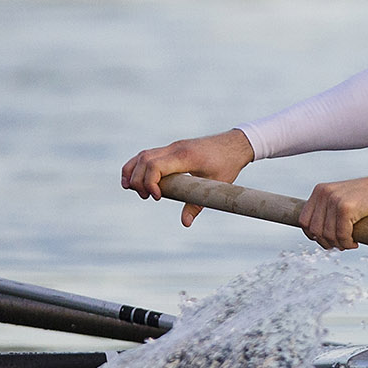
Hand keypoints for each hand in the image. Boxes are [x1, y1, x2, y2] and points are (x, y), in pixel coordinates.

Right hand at [121, 130, 255, 225]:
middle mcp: (175, 148)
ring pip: (142, 155)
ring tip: (131, 190)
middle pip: (144, 160)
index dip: (149, 182)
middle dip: (138, 180)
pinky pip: (148, 155)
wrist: (236, 143)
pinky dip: (138, 166)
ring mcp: (172, 146)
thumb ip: (198, 204)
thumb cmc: (228, 163)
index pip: (155, 165)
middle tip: (146, 197)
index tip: (157, 197)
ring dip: (133, 171)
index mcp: (185, 156)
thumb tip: (185, 223)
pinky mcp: (172, 149)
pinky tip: (135, 180)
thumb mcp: (216, 185)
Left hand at [299, 172, 367, 249]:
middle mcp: (325, 193)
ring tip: (349, 243)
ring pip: (327, 235)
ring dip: (338, 244)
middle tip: (341, 244)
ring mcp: (335, 199)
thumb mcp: (344, 198)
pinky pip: (340, 235)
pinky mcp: (346, 207)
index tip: (327, 241)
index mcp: (321, 190)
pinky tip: (355, 241)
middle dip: (326, 242)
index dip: (314, 236)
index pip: (304, 220)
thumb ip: (329, 210)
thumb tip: (318, 234)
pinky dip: (347, 243)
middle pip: (313, 230)